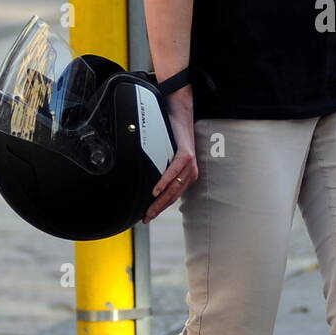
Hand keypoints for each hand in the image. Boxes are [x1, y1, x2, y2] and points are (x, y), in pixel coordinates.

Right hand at [141, 94, 197, 221]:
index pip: (172, 198)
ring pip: (174, 187)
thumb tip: (145, 183)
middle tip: (145, 219)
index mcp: (186, 176)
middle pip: (173, 196)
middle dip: (157, 209)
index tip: (147, 217)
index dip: (160, 208)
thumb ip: (160, 170)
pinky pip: (174, 172)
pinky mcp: (186, 155)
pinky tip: (155, 190)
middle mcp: (190, 173)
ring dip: (159, 200)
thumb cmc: (171, 136)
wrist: (179, 115)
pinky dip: (164, 182)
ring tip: (148, 210)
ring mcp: (190, 164)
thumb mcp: (165, 157)